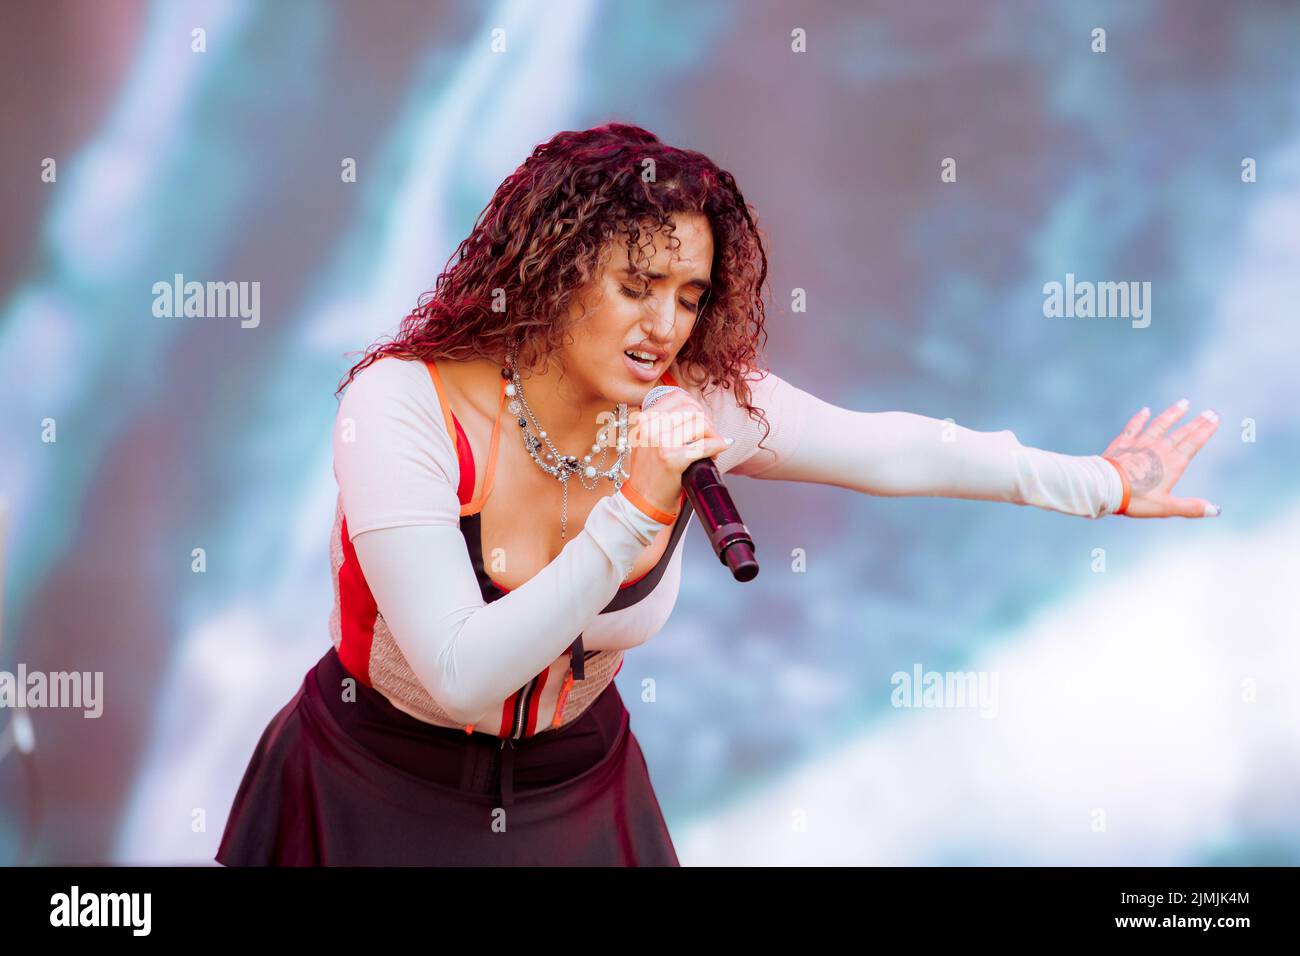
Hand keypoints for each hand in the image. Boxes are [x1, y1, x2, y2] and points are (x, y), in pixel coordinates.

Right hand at [625, 390, 730, 514]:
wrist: (642, 500)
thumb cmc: (649, 473)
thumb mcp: (647, 441)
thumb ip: (662, 423)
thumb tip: (694, 410)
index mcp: (644, 420)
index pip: (676, 397)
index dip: (694, 407)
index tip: (699, 420)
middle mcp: (650, 428)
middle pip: (691, 409)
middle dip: (706, 422)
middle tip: (709, 437)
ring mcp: (660, 443)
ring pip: (700, 424)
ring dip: (713, 435)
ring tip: (712, 447)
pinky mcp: (672, 459)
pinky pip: (703, 446)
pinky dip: (717, 446)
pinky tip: (721, 447)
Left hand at [1101, 399, 1220, 517]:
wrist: (1106, 487)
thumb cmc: (1136, 499)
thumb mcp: (1166, 507)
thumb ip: (1191, 507)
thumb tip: (1216, 510)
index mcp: (1173, 464)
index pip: (1193, 443)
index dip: (1205, 431)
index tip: (1215, 418)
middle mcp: (1159, 449)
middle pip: (1182, 433)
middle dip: (1197, 422)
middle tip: (1209, 412)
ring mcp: (1141, 444)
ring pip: (1160, 425)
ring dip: (1173, 413)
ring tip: (1184, 403)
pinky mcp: (1123, 443)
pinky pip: (1134, 426)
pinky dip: (1140, 418)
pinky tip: (1145, 410)